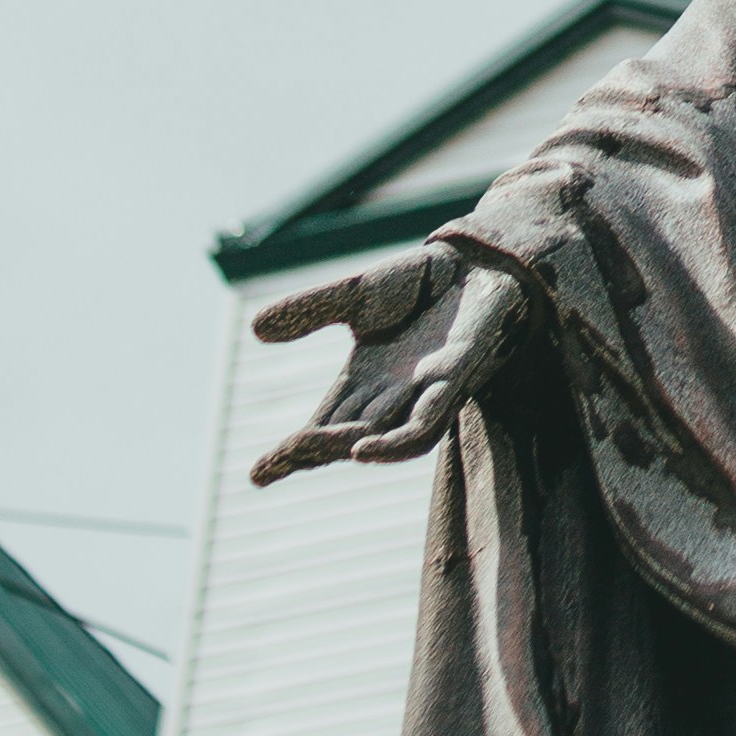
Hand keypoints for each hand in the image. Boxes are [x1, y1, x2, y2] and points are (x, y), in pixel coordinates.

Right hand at [246, 246, 529, 484]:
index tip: (255, 477)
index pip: (322, 428)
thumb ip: (312, 310)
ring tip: (308, 447)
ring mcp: (424, 391)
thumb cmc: (423, 283)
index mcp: (364, 383)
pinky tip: (365, 449)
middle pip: (344, 438)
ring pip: (382, 438)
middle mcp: (391, 396)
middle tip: (272, 464)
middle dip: (309, 453)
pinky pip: (426, 424)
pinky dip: (395, 443)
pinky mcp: (457, 379)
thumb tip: (255, 330)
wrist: (481, 259)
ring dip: (345, 448)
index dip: (291, 454)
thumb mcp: (357, 293)